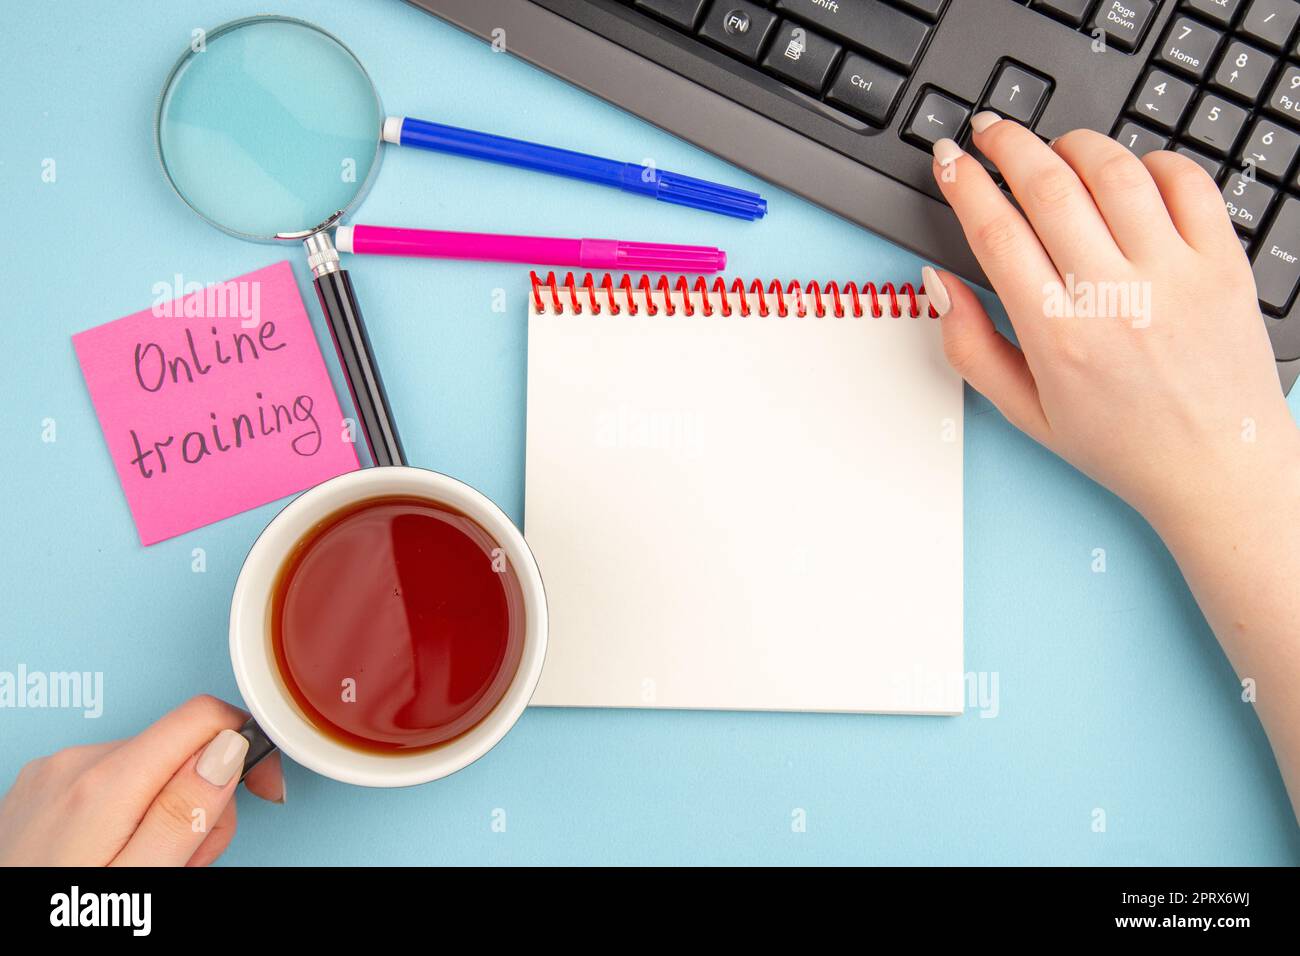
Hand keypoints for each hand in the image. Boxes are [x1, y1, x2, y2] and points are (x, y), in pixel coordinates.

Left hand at [0, 695, 283, 865]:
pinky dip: (130, 813)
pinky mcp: (42, 786)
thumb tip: (229, 748)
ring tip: (149, 862)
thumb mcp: (138, 881)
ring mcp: (53, 773)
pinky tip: (116, 852)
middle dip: (202, 799)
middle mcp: (76, 763)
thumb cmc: (58, 923)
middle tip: (187, 858)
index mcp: (104, 784)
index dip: (245, 749)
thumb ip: (184, 814)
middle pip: (181, 748)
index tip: (258, 789)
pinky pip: (113, 778)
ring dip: (166, 811)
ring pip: (150, 765)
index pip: (203, 717)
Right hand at [923, 114, 1299, 530]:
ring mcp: (1175, 275)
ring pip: (1115, 170)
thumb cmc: (1125, 444)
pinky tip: (1129, 173)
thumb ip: (969, 347)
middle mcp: (1115, 298)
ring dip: (1074, 144)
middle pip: (1048, 185)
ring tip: (1056, 148)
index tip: (949, 159)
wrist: (1217, 469)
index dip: (963, 182)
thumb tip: (937, 286)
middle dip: (1007, 144)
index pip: (996, 231)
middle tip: (990, 132)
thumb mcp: (1025, 411)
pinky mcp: (1223, 264)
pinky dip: (1151, 161)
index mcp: (1058, 335)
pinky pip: (1187, 182)